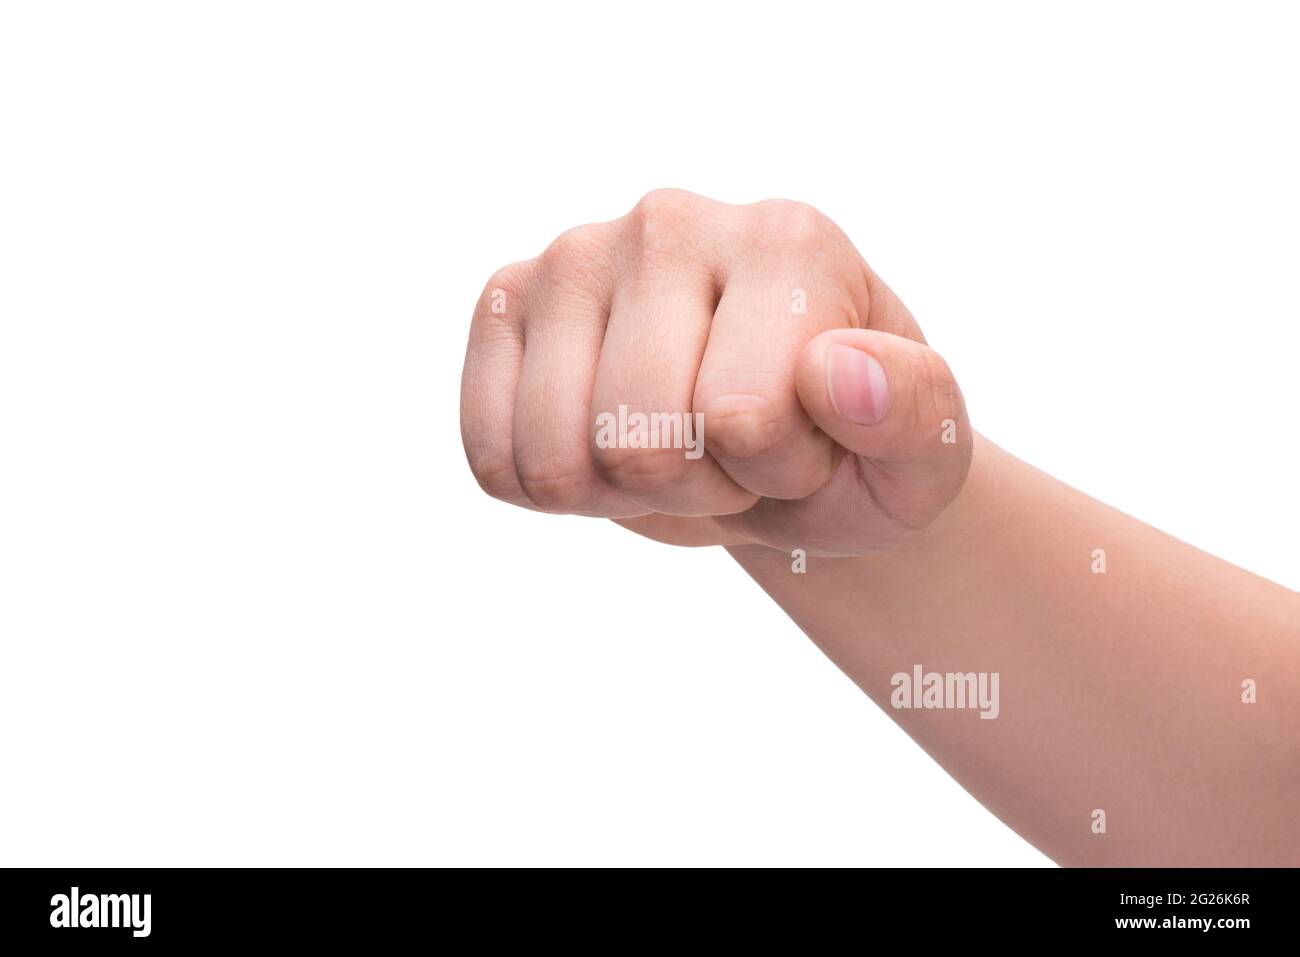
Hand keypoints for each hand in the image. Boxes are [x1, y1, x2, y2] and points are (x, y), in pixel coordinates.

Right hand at [460, 190, 971, 555]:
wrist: (776, 451)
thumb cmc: (850, 449)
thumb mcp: (920, 458)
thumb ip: (913, 413)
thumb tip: (838, 372)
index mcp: (789, 240)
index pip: (743, 416)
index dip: (776, 471)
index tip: (806, 441)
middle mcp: (671, 222)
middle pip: (636, 443)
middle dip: (697, 487)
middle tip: (734, 451)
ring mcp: (573, 255)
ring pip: (555, 459)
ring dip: (623, 494)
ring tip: (676, 445)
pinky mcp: (505, 301)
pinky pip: (493, 456)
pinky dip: (554, 490)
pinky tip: (604, 445)